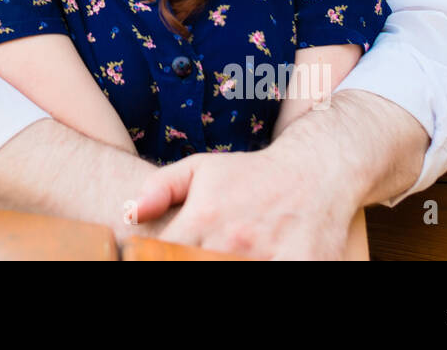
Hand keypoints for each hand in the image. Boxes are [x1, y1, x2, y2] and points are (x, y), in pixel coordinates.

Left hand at [134, 143, 361, 259]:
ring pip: (230, 273)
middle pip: (192, 267)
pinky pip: (279, 277)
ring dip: (221, 267)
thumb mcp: (201, 169)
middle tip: (198, 254)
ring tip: (225, 257)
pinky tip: (257, 262)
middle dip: (187, 263)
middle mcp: (232, 241)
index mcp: (203, 218)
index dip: (154, 259)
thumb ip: (160, 189)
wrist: (316, 171)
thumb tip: (130, 215)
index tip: (157, 257)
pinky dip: (267, 272)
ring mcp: (267, 256)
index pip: (160, 256)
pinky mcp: (303, 264)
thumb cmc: (252, 175)